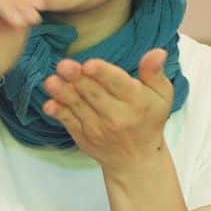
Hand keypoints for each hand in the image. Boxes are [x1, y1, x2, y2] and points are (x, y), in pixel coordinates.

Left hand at [41, 48, 172, 171]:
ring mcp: (98, 128)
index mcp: (137, 102)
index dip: (103, 74)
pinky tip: (49, 104)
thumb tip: (158, 52)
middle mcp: (117, 116)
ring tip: (51, 81)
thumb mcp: (161, 96)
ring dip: (63, 94)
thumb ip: (155, 73)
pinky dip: (59, 113)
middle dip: (78, 79)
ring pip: (79, 107)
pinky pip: (69, 123)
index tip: (89, 64)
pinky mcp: (83, 136)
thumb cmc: (148, 119)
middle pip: (95, 94)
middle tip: (64, 65)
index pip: (119, 85)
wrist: (135, 158)